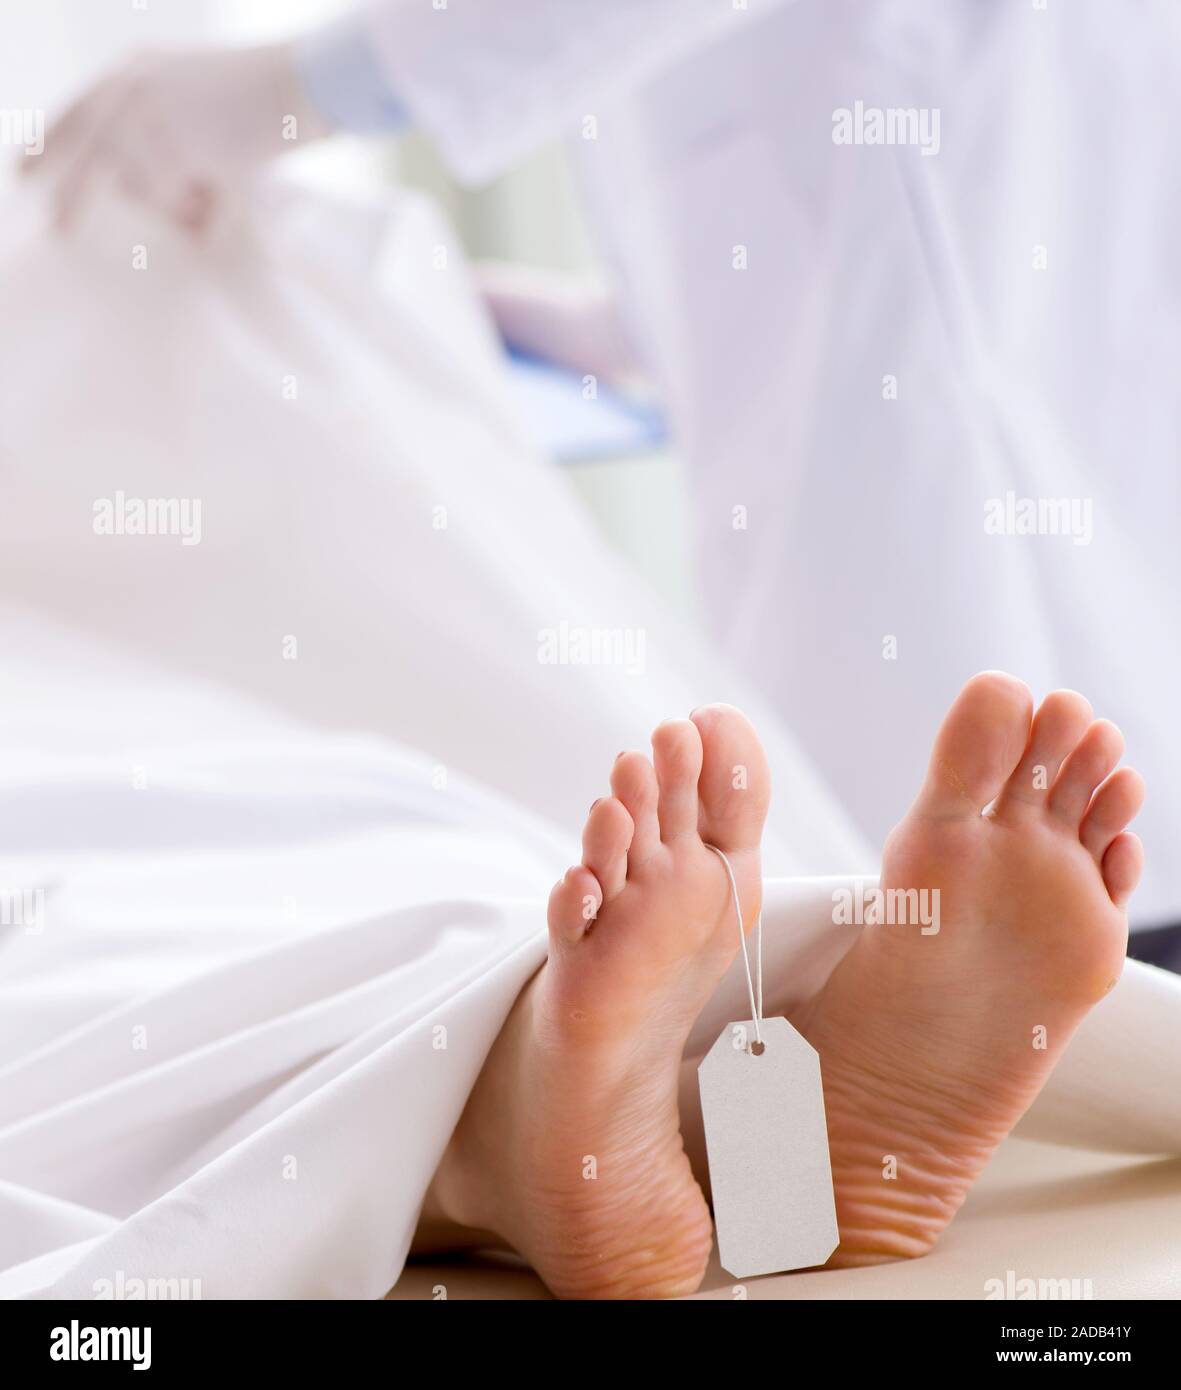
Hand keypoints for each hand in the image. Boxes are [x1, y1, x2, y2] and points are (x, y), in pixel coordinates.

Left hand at [24, 42, 331, 231]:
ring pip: (137, 184)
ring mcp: (147, 110)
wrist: (303, 81)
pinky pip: (168, 195)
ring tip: (214, 199)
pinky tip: (221, 196)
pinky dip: (195, 207)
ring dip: (175, 204)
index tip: (25, 172)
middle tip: (58, 231)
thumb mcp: (201, 108)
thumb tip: (151, 200)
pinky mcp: (171, 138)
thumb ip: (166, 139)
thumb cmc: (269, 102)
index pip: (79, 111)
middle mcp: (129, 84)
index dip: (51, 144)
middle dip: (66, 191)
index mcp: (134, 70)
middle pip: (81, 148)